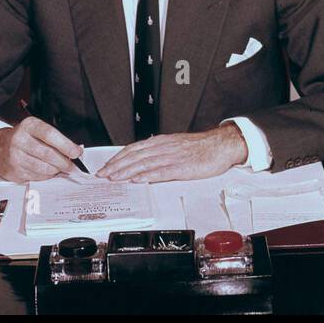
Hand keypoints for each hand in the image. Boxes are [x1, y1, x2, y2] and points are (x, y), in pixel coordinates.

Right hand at [0, 117, 82, 182]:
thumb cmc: (24, 138)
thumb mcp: (37, 130)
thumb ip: (55, 139)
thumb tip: (75, 151)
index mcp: (28, 126)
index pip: (50, 134)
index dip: (66, 145)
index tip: (76, 152)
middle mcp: (19, 140)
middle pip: (48, 154)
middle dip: (64, 161)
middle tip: (72, 165)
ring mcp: (15, 157)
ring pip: (43, 168)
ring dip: (56, 170)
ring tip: (59, 167)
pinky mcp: (14, 171)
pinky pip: (37, 177)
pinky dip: (46, 175)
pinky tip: (46, 171)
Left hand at [96, 125, 247, 182]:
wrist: (220, 145)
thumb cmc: (200, 147)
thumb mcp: (175, 145)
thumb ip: (159, 152)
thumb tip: (143, 161)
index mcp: (161, 142)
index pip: (133, 149)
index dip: (118, 158)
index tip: (106, 167)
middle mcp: (163, 147)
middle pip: (135, 156)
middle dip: (116, 166)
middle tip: (103, 175)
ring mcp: (172, 157)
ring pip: (144, 164)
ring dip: (127, 172)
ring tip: (114, 179)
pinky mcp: (182, 167)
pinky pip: (162, 172)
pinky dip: (148, 176)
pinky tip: (138, 180)